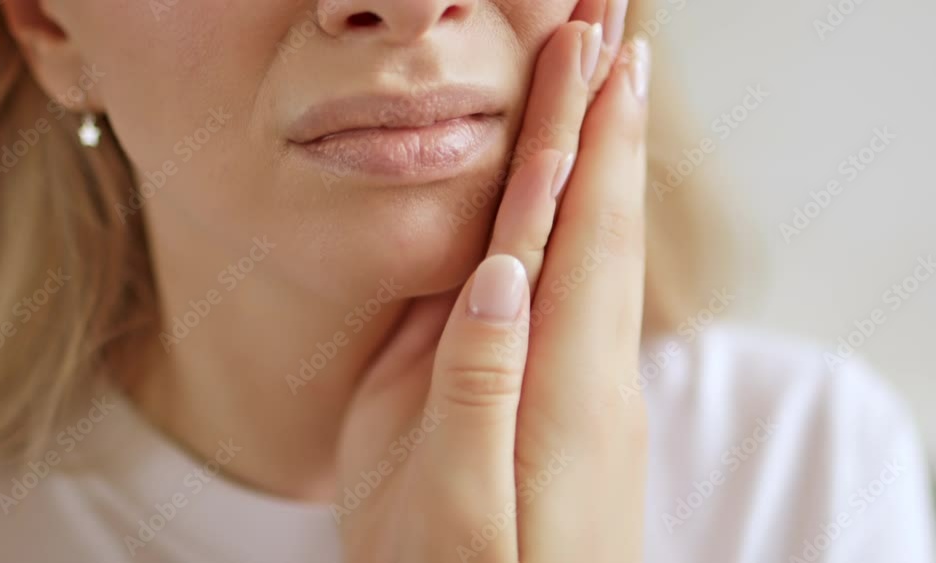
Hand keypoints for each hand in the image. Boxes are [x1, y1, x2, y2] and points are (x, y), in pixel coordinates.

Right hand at [335, 0, 649, 558]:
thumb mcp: (454, 507)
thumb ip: (476, 390)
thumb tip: (498, 271)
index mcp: (556, 383)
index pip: (577, 231)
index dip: (587, 135)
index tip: (596, 46)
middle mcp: (581, 364)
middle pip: (603, 213)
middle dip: (609, 110)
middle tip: (611, 17)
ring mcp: (572, 374)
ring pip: (595, 237)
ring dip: (604, 146)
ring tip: (607, 67)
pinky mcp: (548, 387)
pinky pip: (570, 275)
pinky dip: (577, 206)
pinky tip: (573, 181)